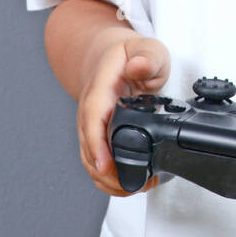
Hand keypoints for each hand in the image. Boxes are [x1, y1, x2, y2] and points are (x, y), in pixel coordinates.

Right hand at [77, 34, 171, 196]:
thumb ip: (147, 57)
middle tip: (134, 185)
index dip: (96, 143)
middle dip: (106, 171)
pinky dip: (107, 177)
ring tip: (135, 188)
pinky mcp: (95, 136)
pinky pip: (94, 161)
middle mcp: (90, 108)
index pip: (93, 116)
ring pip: (89, 158)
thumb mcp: (148, 49)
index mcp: (100, 87)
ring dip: (108, 179)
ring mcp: (89, 124)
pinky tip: (126, 185)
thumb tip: (138, 66)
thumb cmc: (131, 57)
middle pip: (88, 145)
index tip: (104, 165)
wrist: (112, 58)